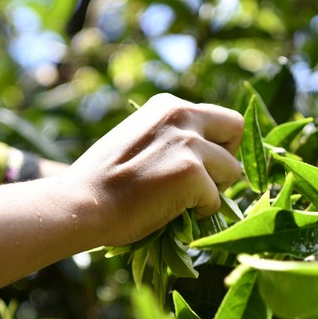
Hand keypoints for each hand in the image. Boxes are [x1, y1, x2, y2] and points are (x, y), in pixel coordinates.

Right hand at [66, 93, 244, 245]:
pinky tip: (171, 213)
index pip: (217, 118)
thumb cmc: (103, 182)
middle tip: (205, 181)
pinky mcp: (193, 173)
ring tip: (182, 200)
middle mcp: (181, 115)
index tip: (196, 164)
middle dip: (227, 157)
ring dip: (213, 189)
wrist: (82, 204)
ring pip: (232, 169)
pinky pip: (217, 200)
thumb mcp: (139, 139)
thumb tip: (207, 153)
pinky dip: (200, 213)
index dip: (214, 145)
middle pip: (235, 129)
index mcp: (167, 105)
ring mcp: (188, 143)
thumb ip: (170, 137)